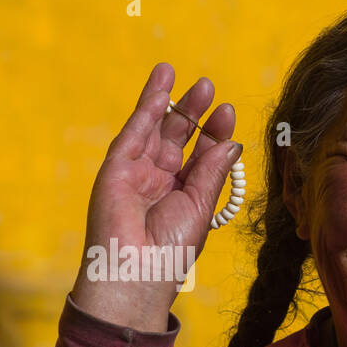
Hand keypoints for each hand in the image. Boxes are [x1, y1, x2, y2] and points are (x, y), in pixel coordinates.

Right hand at [70, 62, 239, 331]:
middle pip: (177, 137)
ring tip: (181, 74)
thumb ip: (211, 172)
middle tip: (208, 87)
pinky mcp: (116, 168)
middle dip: (193, 112)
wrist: (138, 271)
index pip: (200, 156)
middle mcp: (159, 181)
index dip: (213, 134)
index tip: (227, 112)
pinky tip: (160, 88)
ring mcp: (136, 173)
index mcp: (184, 195)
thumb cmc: (172, 249)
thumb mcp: (200, 206)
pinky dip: (146, 109)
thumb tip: (231, 143)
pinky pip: (133, 133)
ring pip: (154, 129)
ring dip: (168, 102)